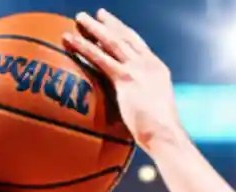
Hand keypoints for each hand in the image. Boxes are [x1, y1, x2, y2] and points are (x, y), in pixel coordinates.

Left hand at [63, 9, 184, 154]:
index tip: (114, 25)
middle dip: (110, 24)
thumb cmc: (160, 132)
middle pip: (126, 37)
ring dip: (94, 28)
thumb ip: (141, 101)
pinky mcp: (126, 78)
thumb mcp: (153, 110)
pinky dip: (83, 47)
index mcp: (157, 69)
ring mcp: (138, 70)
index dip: (125, 33)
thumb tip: (129, 107)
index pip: (139, 45)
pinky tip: (70, 40)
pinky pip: (100, 58)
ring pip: (112, 42)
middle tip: (98, 14)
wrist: (165, 134)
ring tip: (79, 18)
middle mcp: (149, 64)